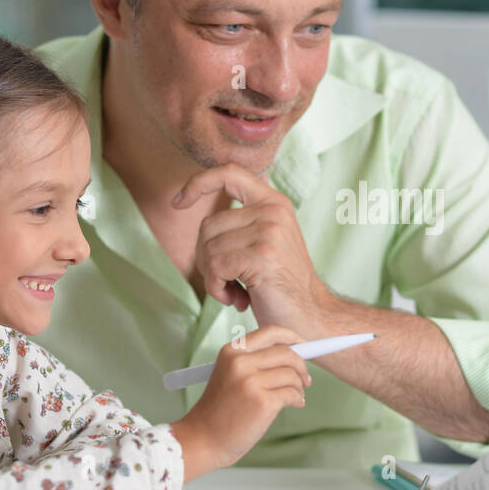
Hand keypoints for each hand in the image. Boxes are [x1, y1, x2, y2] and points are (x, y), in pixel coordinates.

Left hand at [173, 164, 332, 333]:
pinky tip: (237, 300)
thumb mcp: (264, 242)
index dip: (198, 182)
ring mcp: (270, 231)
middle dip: (206, 258)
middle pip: (208, 225)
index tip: (178, 202)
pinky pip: (216, 267)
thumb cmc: (280, 284)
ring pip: (209, 249)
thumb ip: (240, 222)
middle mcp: (273, 211)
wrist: (311, 316)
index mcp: (274, 202)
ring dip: (214, 278)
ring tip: (236, 292)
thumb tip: (186, 200)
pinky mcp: (262, 255)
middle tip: (227, 280)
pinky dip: (218, 289)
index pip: (229, 173)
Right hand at [175, 325, 310, 475]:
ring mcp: (251, 382)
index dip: (292, 337)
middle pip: (287, 353)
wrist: (203, 439)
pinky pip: (293, 394)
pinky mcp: (262, 402)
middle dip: (302, 366)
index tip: (304, 346)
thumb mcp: (231, 376)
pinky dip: (298, 400)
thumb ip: (255, 362)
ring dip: (299, 387)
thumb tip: (294, 354)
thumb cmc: (220, 411)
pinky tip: (294, 404)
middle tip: (306, 379)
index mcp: (232, 352)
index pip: (270, 332)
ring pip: (293, 375)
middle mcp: (240, 363)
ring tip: (295, 396)